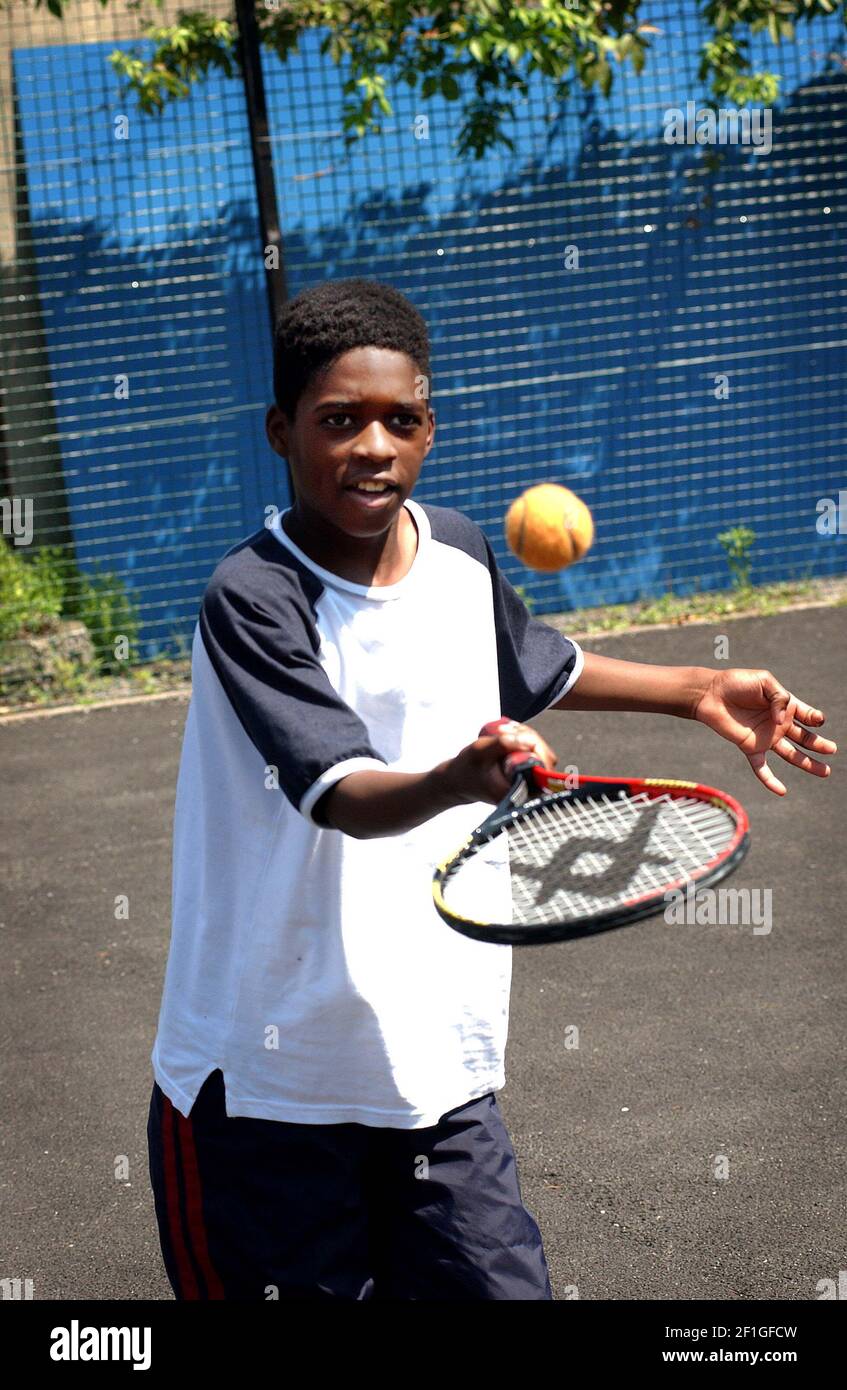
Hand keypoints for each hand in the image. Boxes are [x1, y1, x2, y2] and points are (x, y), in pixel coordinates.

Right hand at [444, 720, 557, 805]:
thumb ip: (503, 744)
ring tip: (505, 731)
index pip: (544, 772)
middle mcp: (526, 790)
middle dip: (530, 738)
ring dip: (526, 737)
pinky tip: (509, 735)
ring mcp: (526, 781)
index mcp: (519, 791)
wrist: (456, 781)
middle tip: (510, 730)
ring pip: (539, 754)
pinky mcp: (523, 773)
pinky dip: (523, 741)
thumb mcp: (480, 751)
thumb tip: (529, 741)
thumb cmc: (465, 769)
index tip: (521, 737)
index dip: (539, 749)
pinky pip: (532, 753)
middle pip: (545, 759)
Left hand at [692, 669, 836, 795]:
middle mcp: (778, 724)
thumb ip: (780, 698)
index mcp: (785, 706)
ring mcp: (766, 737)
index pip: (807, 715)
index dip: (814, 718)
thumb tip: (782, 722)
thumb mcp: (764, 681)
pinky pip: (762, 768)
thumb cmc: (737, 683)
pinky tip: (781, 791)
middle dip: (819, 745)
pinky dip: (770, 781)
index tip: (817, 720)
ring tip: (826, 772)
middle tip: (832, 750)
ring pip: (791, 754)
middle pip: (804, 738)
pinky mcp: (750, 747)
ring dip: (808, 763)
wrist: (710, 694)